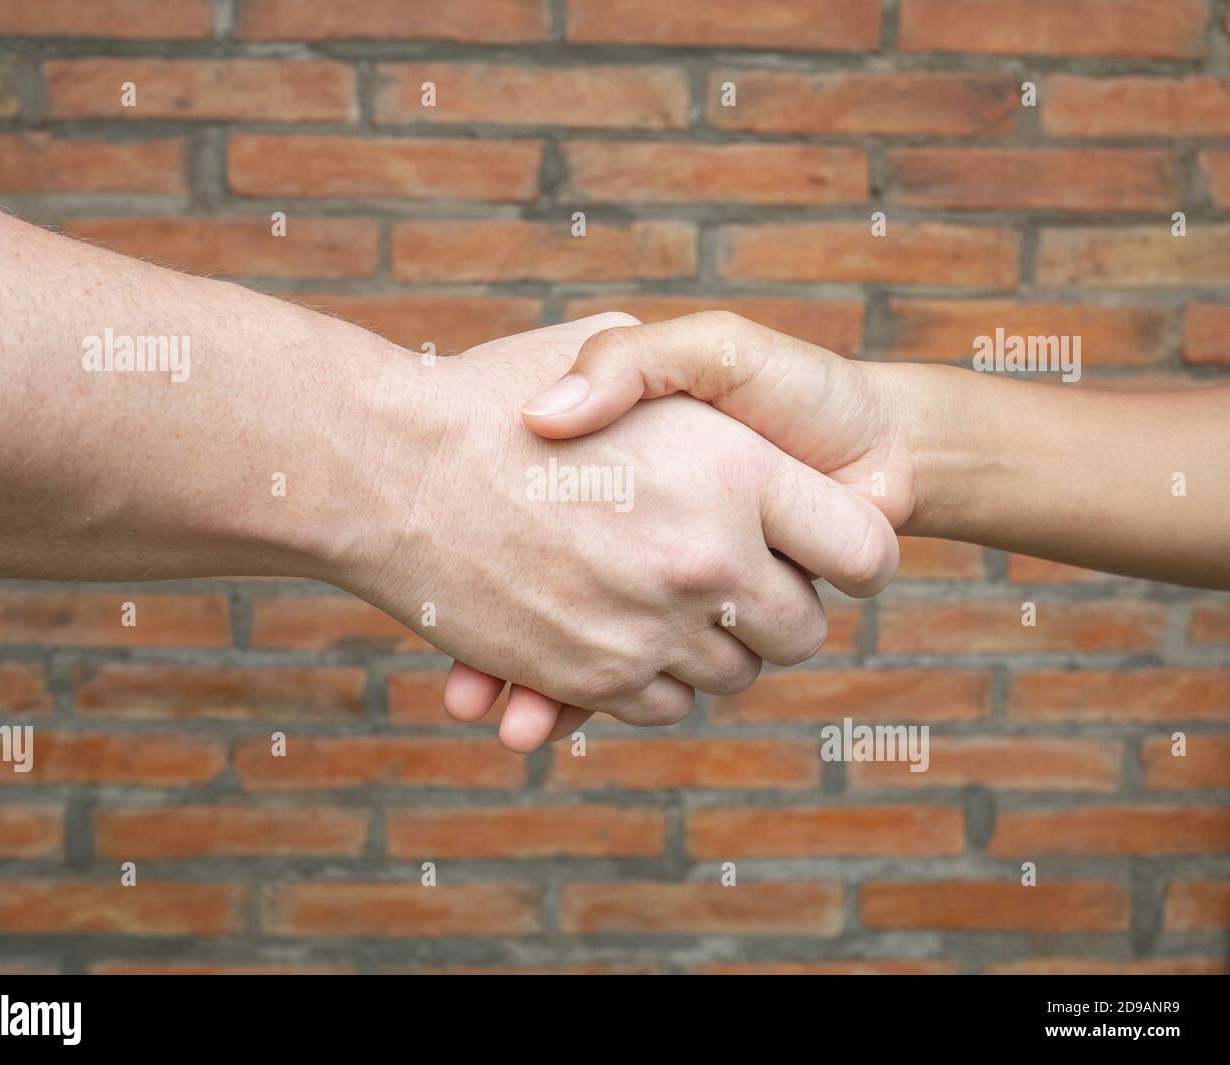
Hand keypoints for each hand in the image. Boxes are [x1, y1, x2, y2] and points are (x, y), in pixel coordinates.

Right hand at [337, 315, 897, 751]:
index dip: (847, 550)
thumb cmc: (496, 391)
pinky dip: (654, 679)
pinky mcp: (591, 679)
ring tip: (668, 593)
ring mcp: (648, 627)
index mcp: (733, 469)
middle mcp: (704, 558)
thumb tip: (740, 452)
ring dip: (715, 647)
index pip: (863, 552)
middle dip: (778, 608)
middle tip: (735, 573)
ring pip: (735, 677)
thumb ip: (708, 395)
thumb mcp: (610, 342)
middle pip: (802, 632)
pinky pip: (663, 705)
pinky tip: (620, 627)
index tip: (814, 542)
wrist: (384, 466)